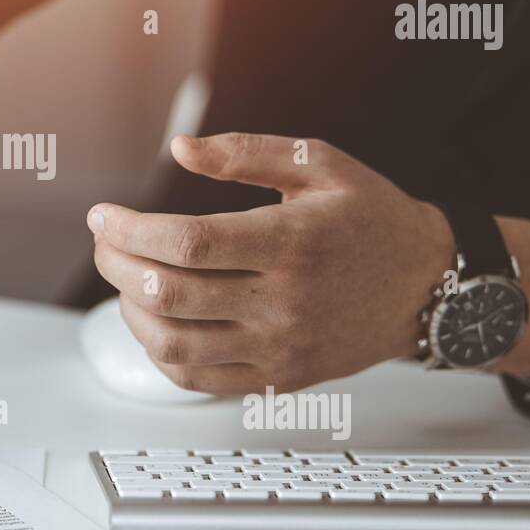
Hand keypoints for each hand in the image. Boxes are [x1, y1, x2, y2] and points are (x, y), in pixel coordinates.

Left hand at [88, 132, 455, 394]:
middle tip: (105, 242)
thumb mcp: (319, 163)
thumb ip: (245, 152)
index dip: (130, 230)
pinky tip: (154, 320)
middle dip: (116, 264)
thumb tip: (180, 148)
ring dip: (130, 310)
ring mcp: (280, 347)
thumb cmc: (370, 218)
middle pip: (170, 293)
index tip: (102, 216)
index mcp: (291, 241)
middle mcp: (284, 301)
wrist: (426, 285)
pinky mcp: (278, 379)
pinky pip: (197, 381)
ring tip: (125, 278)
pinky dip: (159, 353)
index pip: (187, 243)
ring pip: (174, 344)